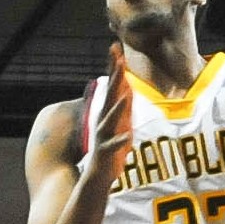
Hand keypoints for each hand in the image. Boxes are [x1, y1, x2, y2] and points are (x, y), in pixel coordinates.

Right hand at [91, 43, 133, 181]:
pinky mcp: (106, 153)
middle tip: (119, 58)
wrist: (97, 176)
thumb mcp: (118, 124)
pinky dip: (120, 141)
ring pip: (109, 119)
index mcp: (108, 113)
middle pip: (110, 96)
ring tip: (125, 95)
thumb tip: (126, 86)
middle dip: (115, 77)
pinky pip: (113, 146)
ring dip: (117, 107)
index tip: (115, 47)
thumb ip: (122, 105)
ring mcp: (104, 137)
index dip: (114, 67)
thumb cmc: (111, 149)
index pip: (112, 86)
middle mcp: (103, 121)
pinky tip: (127, 137)